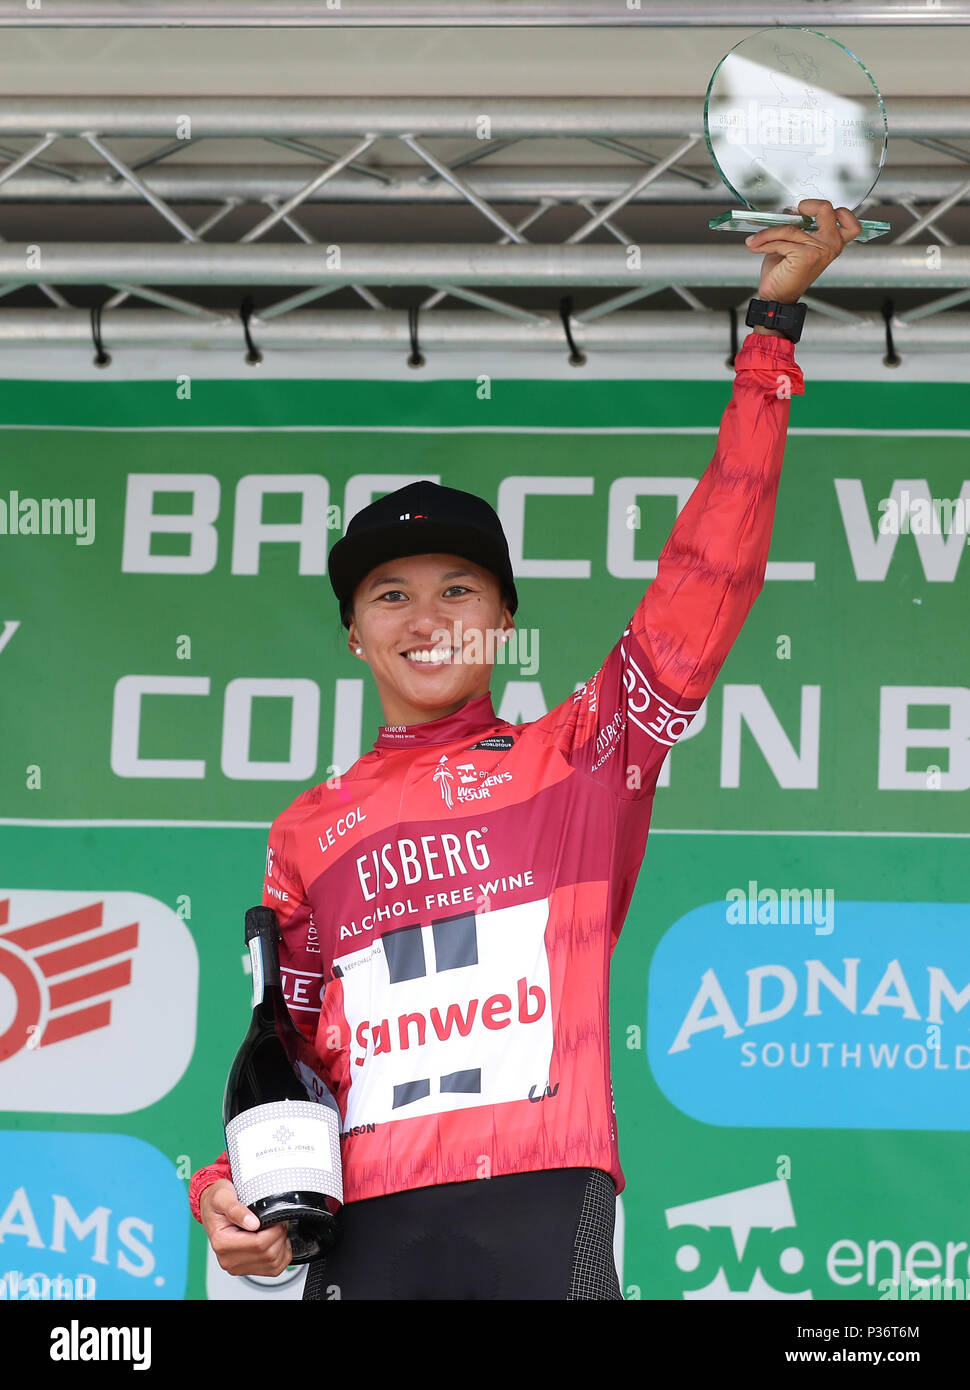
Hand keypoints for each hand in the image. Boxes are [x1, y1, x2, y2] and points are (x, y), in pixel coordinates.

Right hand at [200, 1178, 293, 1277]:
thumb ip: (236, 1210)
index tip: (277, 1218)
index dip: (274, 1230)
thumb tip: (253, 1223)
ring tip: (278, 1230)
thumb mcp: (223, 1197)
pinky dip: (281, 1257)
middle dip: (280, 1236)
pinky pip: (272, 1270)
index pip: (259, 1244)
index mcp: (222, 1242)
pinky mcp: (245, 1269)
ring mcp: (236, 1266)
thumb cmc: (216, 1202)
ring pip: (273, 1265)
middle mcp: (228, 1259)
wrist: (211, 1208)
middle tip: (279, 1221)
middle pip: (268, 1255)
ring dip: (282, 1246)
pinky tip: (278, 1242)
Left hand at [746, 199, 863, 304]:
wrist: (777, 297)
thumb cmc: (786, 274)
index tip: (805, 209)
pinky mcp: (806, 256)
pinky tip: (757, 247)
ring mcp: (820, 250)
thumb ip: (796, 228)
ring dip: (768, 234)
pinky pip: (781, 241)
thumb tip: (787, 212)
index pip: (845, 218)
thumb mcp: (793, 245)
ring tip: (756, 240)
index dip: (824, 207)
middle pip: (826, 209)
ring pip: (791, 229)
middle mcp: (831, 246)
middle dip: (807, 205)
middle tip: (794, 211)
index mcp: (831, 242)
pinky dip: (764, 243)